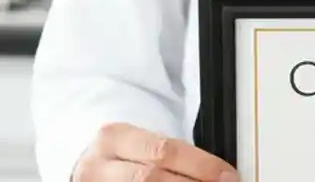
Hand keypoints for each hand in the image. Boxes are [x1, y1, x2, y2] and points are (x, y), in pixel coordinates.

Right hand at [72, 122, 238, 181]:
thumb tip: (219, 173)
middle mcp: (98, 165)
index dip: (202, 165)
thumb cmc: (122, 156)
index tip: (228, 176)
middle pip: (151, 178)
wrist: (86, 167)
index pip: (165, 150)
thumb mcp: (139, 144)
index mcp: (115, 137)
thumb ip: (172, 155)